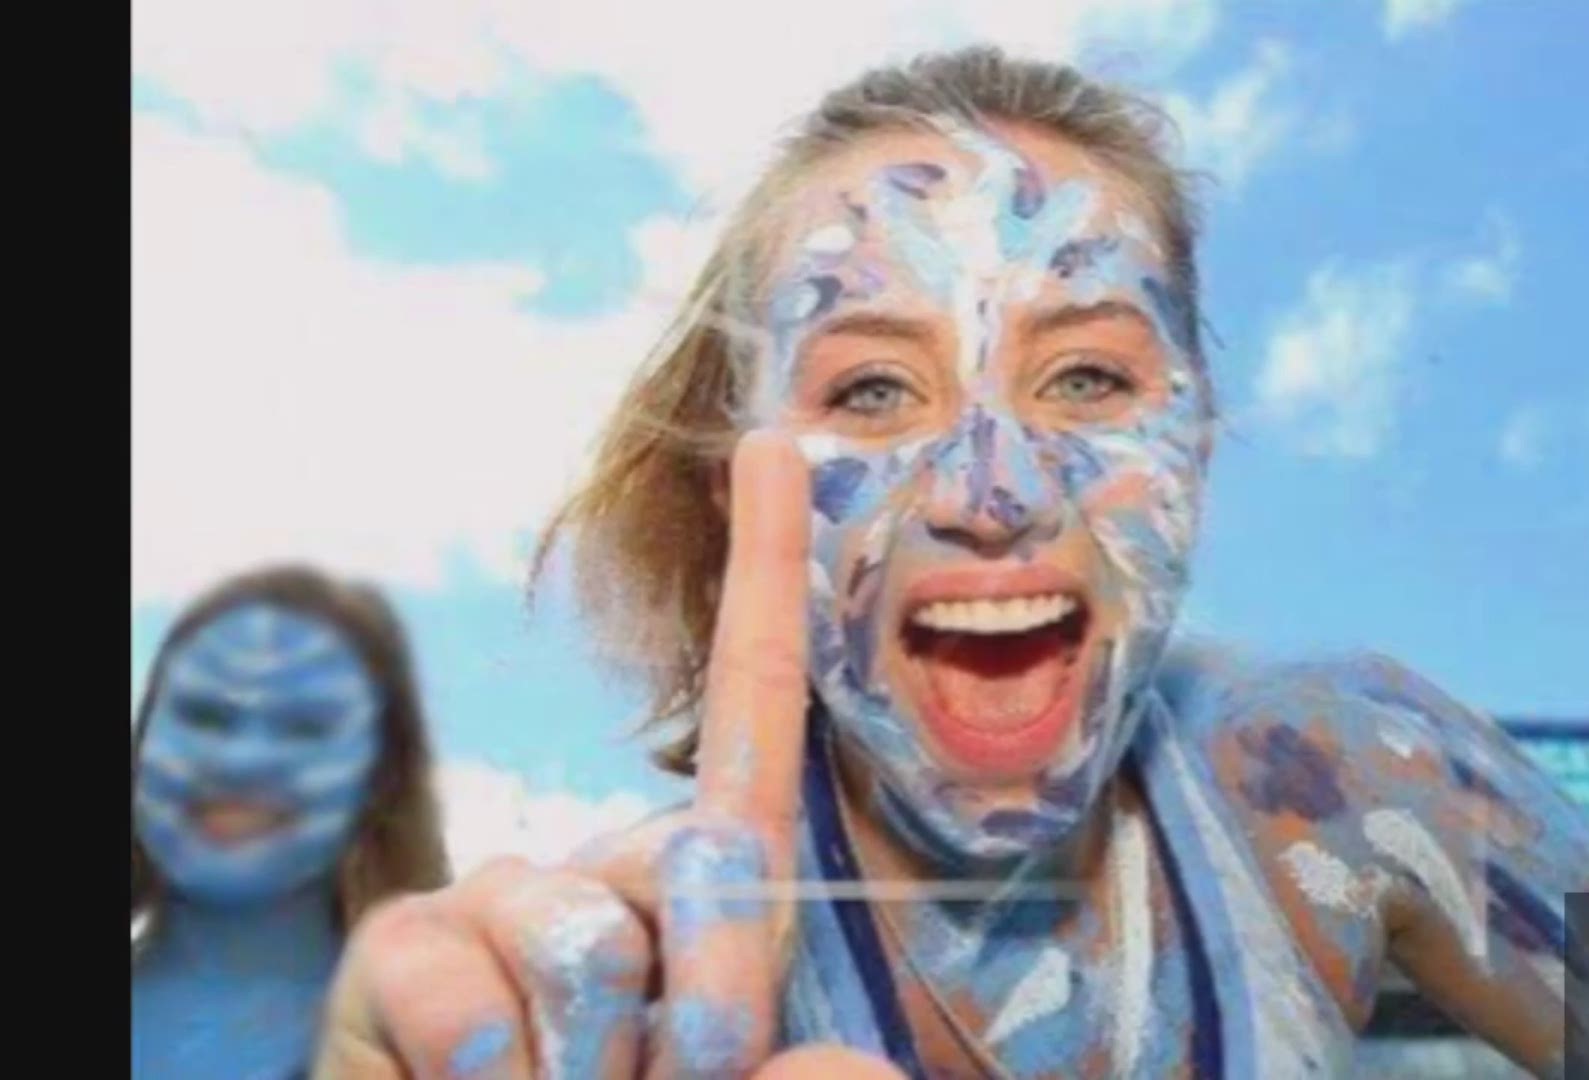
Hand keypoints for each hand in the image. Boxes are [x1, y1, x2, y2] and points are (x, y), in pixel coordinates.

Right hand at [312, 431, 899, 1079]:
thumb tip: (850, 1068)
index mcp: (706, 894)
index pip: (751, 716)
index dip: (767, 576)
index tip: (780, 445)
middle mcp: (604, 867)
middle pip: (699, 862)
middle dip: (716, 1002)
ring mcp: (497, 896)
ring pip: (588, 940)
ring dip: (596, 1064)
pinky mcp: (401, 940)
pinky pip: (468, 992)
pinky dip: (493, 1073)